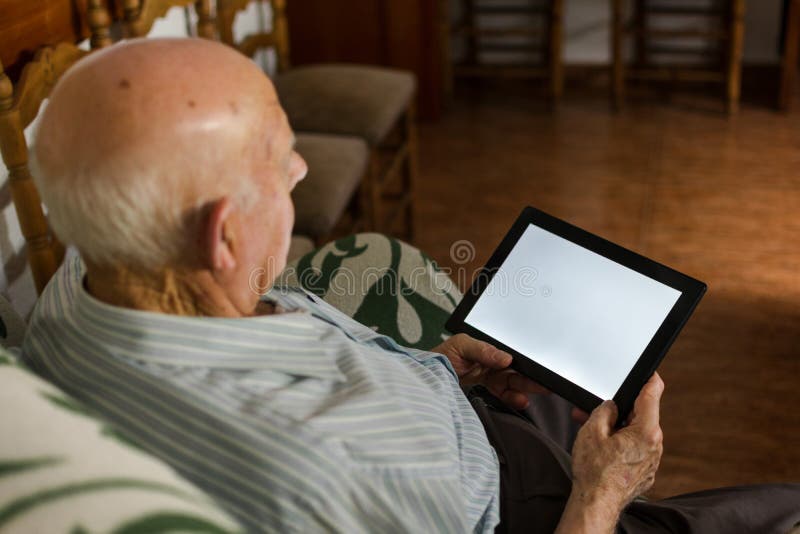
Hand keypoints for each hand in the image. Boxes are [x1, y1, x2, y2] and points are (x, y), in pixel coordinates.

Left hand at [431, 333, 547, 408]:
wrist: (426, 377)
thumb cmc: (440, 357)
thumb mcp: (460, 346)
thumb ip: (481, 350)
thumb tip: (505, 358)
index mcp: (488, 346)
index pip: (511, 353)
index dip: (525, 362)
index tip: (538, 369)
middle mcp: (491, 359)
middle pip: (515, 369)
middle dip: (529, 378)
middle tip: (544, 386)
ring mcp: (489, 373)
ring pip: (511, 382)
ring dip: (522, 390)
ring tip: (528, 397)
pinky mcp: (486, 386)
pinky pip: (503, 392)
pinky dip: (512, 398)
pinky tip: (520, 401)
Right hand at [569, 373, 664, 516]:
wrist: (596, 504)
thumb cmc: (595, 471)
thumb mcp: (592, 431)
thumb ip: (604, 410)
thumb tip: (611, 406)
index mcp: (646, 431)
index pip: (652, 394)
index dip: (649, 379)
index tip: (648, 370)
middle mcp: (654, 445)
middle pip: (640, 415)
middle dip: (618, 410)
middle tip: (596, 411)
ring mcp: (651, 461)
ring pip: (636, 434)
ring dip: (617, 429)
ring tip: (593, 434)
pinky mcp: (644, 472)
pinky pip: (635, 450)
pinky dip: (621, 445)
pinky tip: (602, 450)